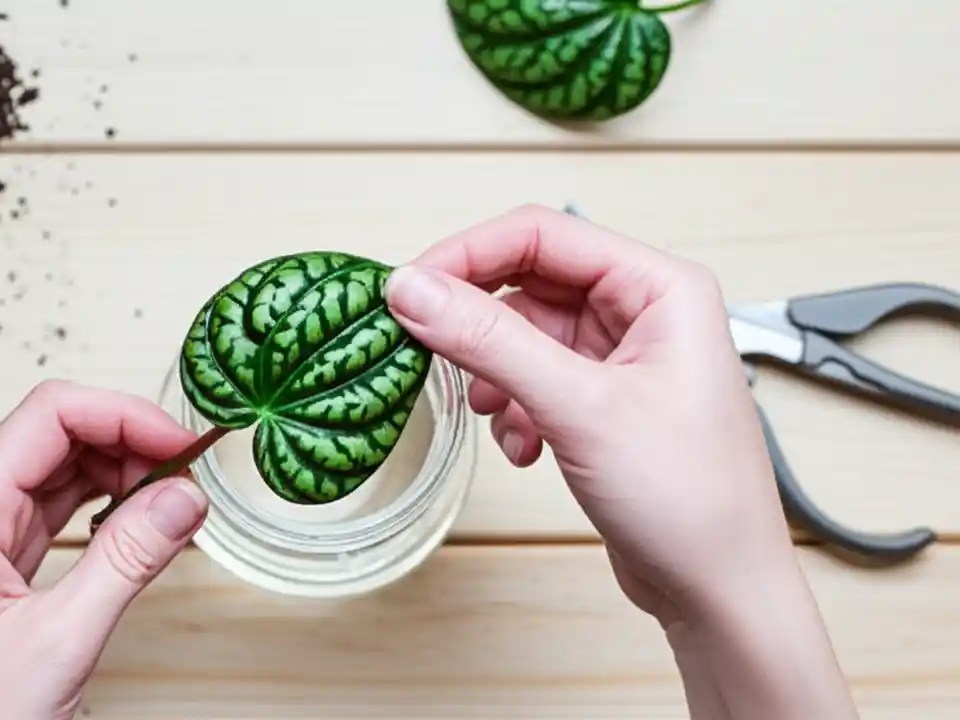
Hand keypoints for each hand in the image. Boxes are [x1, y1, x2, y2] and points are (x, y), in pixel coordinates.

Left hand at [0, 380, 208, 719]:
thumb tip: (185, 496)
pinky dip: (103, 513)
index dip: (123, 415)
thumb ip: (127, 560)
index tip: (182, 443)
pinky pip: (53, 516)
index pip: (48, 415)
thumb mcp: (58, 642)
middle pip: (54, 435)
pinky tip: (139, 524)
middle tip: (189, 476)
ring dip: (120, 476)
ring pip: (57, 474)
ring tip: (173, 499)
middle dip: (127, 442)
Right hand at [384, 205, 855, 718]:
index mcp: (661, 288)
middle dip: (477, 323)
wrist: (719, 592)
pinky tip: (524, 448)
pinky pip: (530, 380)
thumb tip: (416, 290)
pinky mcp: (599, 403)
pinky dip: (512, 410)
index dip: (468, 254)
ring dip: (494, 375)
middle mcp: (642, 314)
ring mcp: (619, 360)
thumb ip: (490, 341)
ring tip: (498, 415)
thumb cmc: (693, 501)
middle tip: (425, 346)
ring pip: (522, 336)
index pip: (542, 235)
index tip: (410, 287)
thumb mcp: (579, 408)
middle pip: (527, 282)